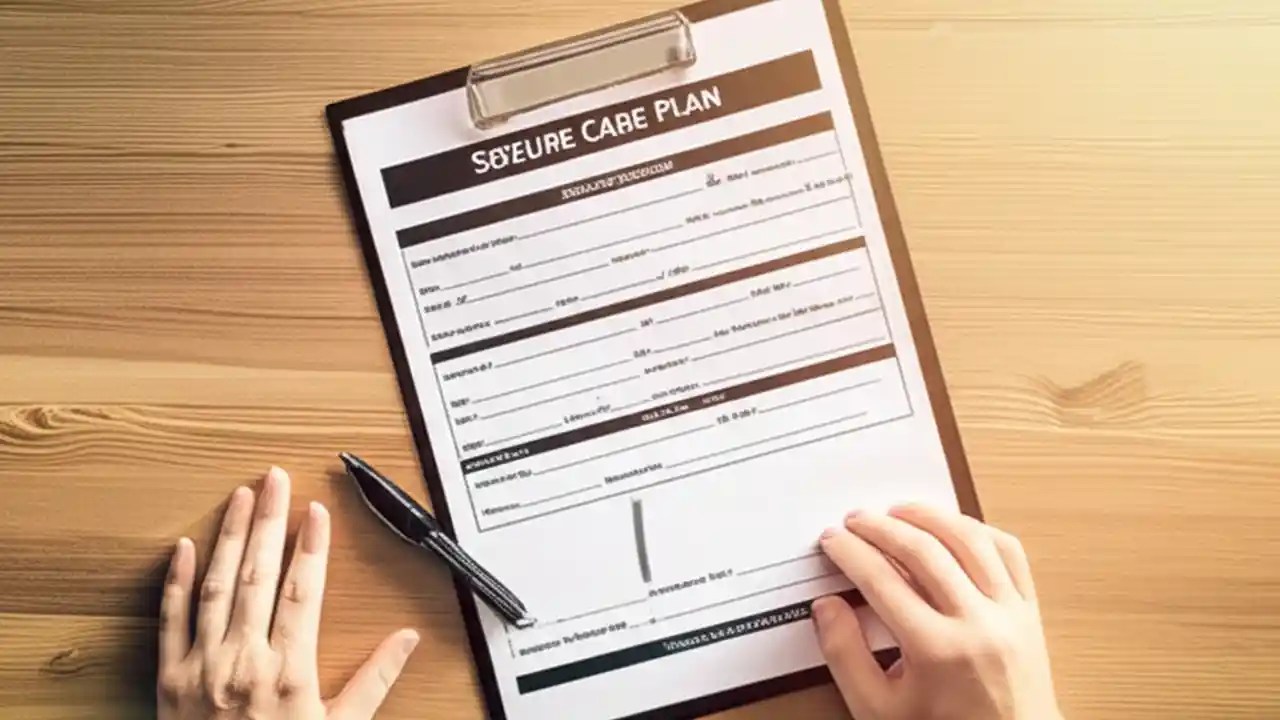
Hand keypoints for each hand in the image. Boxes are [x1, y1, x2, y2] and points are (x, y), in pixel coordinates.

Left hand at [158, 467, 419, 718]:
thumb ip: (374, 681)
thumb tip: (407, 639)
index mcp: (289, 672)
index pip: (303, 592)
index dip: (311, 547)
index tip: (316, 512)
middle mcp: (243, 662)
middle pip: (258, 575)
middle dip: (269, 522)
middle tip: (275, 480)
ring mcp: (201, 668)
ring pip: (215, 586)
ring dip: (228, 536)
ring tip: (240, 498)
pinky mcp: (168, 681)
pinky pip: (169, 621)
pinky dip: (175, 582)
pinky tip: (183, 547)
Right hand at [813, 506, 1061, 719]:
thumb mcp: (878, 710)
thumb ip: (845, 656)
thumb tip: (827, 606)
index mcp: (937, 652)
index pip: (881, 580)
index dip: (850, 552)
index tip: (833, 541)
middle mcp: (978, 625)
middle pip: (922, 550)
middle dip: (880, 527)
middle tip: (856, 521)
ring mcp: (1009, 614)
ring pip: (969, 540)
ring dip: (929, 517)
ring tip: (899, 512)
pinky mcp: (1029, 611)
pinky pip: (1008, 551)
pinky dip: (978, 530)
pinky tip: (953, 528)